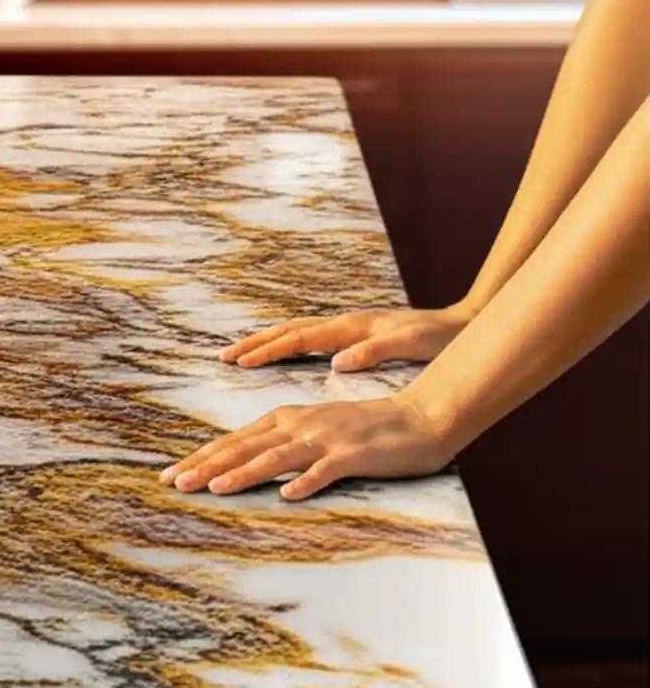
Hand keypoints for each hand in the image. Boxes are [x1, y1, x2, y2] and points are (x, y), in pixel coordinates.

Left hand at [158, 396, 454, 500]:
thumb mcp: (315, 431)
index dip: (202, 458)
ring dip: (243, 473)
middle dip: (206, 466)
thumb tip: (247, 463)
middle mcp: (299, 425)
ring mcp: (325, 440)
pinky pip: (325, 471)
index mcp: (286, 418)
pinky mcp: (352, 455)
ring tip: (213, 489)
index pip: (235, 440)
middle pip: (245, 447)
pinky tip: (287, 496)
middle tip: (173, 483)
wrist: (419, 418)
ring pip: (275, 458)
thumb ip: (282, 444)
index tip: (171, 474)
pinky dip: (306, 482)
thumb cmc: (364, 429)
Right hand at [220, 305, 476, 371]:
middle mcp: (345, 325)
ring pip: (296, 333)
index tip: (240, 361)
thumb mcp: (411, 344)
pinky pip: (309, 340)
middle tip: (225, 356)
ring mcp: (348, 329)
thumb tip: (337, 362)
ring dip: (266, 343)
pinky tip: (277, 356)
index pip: (300, 337)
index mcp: (352, 327)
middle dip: (256, 343)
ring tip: (239, 356)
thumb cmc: (440, 337)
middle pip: (289, 330)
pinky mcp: (353, 337)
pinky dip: (286, 346)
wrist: (462, 325)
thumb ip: (374, 351)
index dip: (269, 350)